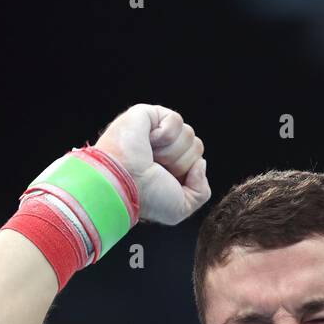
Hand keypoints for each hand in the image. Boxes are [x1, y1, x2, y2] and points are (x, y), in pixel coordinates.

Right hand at [94, 104, 209, 225]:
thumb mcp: (181, 208)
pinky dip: (165, 135)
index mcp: (170, 169)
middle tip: (156, 168)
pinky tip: (148, 141)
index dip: (188, 173)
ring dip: (171, 151)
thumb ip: (201, 192)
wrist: (122, 182)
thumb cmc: (145, 197)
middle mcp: (163, 150)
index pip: (197, 161)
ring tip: (149, 156)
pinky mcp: (148, 114)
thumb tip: (201, 163)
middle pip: (197, 147)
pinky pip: (176, 120)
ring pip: (189, 134)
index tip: (165, 181)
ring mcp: (155, 131)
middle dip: (181, 162)